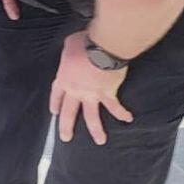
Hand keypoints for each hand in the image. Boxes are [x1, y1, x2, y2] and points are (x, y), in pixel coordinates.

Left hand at [50, 31, 132, 145]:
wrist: (103, 48)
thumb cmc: (85, 43)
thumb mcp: (70, 44)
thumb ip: (70, 51)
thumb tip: (74, 49)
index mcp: (64, 78)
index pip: (56, 94)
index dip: (55, 103)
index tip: (55, 113)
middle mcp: (76, 90)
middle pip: (69, 112)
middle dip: (66, 127)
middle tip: (66, 138)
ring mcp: (92, 95)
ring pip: (92, 117)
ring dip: (96, 130)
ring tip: (100, 141)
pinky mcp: (108, 94)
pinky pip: (115, 106)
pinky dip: (122, 113)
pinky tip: (128, 119)